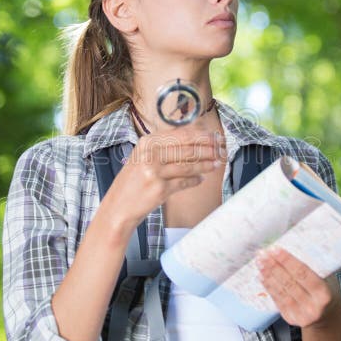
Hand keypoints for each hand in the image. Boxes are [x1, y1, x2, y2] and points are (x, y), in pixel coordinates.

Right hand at [100, 122, 225, 232]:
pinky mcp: (159, 189)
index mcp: (147, 142)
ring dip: (206, 164)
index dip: (201, 135)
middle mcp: (150, 154)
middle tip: (221, 150)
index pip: (181, 134)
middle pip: (187, 148)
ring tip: (216, 164)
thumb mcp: (143, 157)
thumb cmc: (134, 181)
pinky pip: (184, 182)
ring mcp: (154, 172)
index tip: (215, 137)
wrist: (118, 206)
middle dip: (208, 149)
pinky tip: (202, 179)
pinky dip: (195, 180)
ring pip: (188, 165)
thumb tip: (196, 138)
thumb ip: (164, 147)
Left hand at [256, 247, 340, 328]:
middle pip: (289, 282)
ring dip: (268, 275)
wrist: (327, 317)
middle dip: (274, 266)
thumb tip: (294, 243)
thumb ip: (315, 265)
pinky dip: (269, 286)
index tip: (275, 249)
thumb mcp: (328, 278)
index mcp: (325, 294)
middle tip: (263, 253)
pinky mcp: (290, 318)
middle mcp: (313, 307)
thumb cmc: (327, 291)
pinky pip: (277, 299)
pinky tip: (262, 275)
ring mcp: (301, 315)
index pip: (303, 274)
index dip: (288, 261)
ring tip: (260, 262)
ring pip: (281, 291)